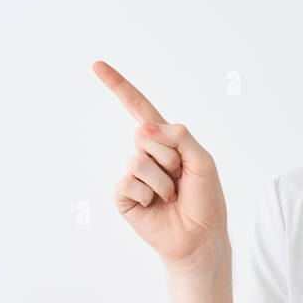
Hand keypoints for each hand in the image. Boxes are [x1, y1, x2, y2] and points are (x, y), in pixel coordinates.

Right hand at [93, 60, 228, 269]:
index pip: (139, 108)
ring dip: (163, 180)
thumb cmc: (205, 200)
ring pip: (139, 160)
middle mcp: (146, 154)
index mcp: (166, 141)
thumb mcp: (202, 160)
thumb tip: (145, 127)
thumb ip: (180, 136)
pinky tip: (156, 205)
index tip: (97, 65)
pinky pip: (130, 182)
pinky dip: (149, 194)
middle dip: (169, 156)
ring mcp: (133, 174)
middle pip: (144, 133)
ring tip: (172, 196)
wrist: (200, 238)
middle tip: (180, 179)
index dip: (119, 87)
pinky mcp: (124, 195)